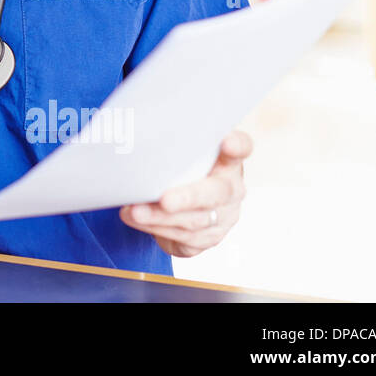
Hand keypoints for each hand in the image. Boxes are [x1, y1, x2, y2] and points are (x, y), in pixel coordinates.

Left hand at [119, 129, 251, 257]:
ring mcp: (224, 217)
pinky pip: (184, 239)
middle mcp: (231, 189)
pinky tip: (136, 220)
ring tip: (133, 212)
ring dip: (161, 218)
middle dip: (188, 197)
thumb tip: (133, 135)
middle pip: (216, 193)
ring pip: (195, 221)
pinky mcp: (209, 238)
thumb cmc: (179, 168)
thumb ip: (169, 144)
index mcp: (227, 160)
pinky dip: (156, 229)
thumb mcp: (179, 153)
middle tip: (165, 200)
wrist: (183, 204)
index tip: (227, 141)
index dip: (237, 146)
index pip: (242, 148)